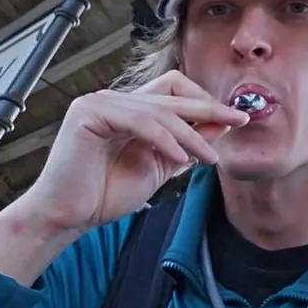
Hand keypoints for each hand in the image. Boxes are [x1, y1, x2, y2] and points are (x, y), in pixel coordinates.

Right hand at [16, 69, 249, 234]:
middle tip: (238, 121)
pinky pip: (140, 122)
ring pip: (160, 110)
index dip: (206, 101)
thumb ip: (188, 142)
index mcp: (130, 109)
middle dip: (210, 108)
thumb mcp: (161, 164)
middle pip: (173, 93)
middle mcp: (114, 100)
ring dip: (191, 135)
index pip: (175, 89)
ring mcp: (99, 103)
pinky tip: (180, 158)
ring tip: (209, 157)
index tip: (235, 118)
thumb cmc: (105, 194)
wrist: (69, 217)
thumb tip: (221, 123)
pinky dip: (164, 140)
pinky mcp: (88, 114)